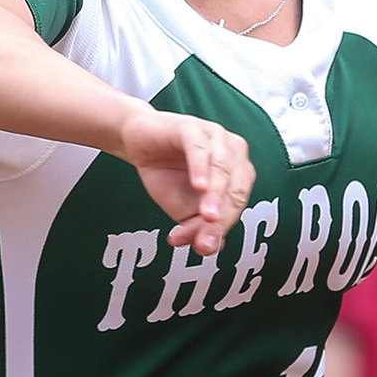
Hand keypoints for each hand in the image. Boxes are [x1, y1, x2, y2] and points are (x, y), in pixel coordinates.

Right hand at [116, 107, 254, 254]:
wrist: (138, 145)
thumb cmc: (167, 173)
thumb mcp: (182, 209)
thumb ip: (199, 226)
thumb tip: (212, 248)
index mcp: (238, 172)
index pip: (237, 204)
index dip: (221, 228)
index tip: (202, 247)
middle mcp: (233, 152)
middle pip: (235, 189)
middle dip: (220, 218)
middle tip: (204, 238)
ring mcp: (214, 136)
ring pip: (223, 169)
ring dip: (215, 196)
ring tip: (205, 216)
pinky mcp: (191, 127)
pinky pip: (200, 149)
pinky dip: (201, 168)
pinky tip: (197, 186)